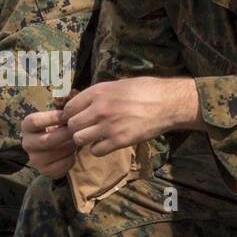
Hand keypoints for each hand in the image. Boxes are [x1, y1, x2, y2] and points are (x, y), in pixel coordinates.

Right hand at [21, 109, 76, 177]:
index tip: (67, 115)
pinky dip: (71, 159)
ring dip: (70, 147)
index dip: (52, 118)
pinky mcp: (44, 171)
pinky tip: (72, 152)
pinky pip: (62, 166)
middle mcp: (26, 143)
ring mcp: (34, 159)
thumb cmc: (56, 127)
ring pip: (56, 154)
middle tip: (77, 131)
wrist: (52, 148)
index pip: (35, 122)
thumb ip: (61, 112)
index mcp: (26, 127)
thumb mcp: (55, 117)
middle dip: (65, 135)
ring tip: (77, 140)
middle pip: (46, 140)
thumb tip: (73, 105)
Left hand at [63, 77, 195, 155]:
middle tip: (83, 129)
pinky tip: (105, 144)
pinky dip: (98, 149)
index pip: (68, 108)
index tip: (74, 117)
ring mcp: (109, 126)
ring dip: (84, 140)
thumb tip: (82, 102)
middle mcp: (99, 109)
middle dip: (75, 128)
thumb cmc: (143, 89)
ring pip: (80, 139)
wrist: (167, 102)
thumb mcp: (115, 85)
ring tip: (92, 137)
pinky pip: (96, 151)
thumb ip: (97, 95)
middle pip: (72, 125)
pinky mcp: (120, 141)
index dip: (69, 114)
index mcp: (96, 92)